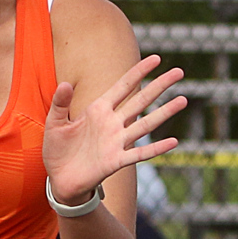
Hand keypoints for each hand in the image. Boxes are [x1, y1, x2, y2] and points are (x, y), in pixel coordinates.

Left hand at [42, 54, 186, 204]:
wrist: (59, 180)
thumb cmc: (57, 149)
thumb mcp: (54, 123)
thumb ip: (60, 103)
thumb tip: (65, 83)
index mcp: (98, 110)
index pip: (122, 87)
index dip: (138, 72)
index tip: (156, 58)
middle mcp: (112, 124)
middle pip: (140, 100)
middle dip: (159, 86)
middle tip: (179, 72)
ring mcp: (116, 142)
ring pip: (145, 124)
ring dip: (164, 113)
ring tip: (183, 100)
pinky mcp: (116, 161)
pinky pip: (139, 153)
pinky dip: (156, 148)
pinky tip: (173, 141)